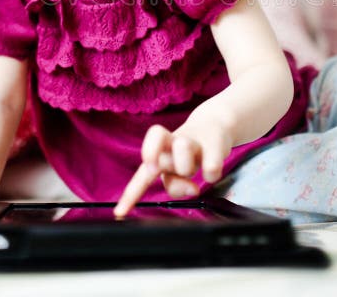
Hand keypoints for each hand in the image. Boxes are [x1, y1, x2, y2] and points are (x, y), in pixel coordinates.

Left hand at [114, 122, 231, 217]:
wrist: (215, 123)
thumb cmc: (189, 150)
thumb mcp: (177, 168)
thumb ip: (176, 183)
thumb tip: (191, 190)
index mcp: (157, 151)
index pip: (141, 172)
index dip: (131, 193)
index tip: (121, 212)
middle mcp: (172, 143)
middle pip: (159, 165)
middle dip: (171, 173)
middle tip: (183, 171)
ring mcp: (193, 142)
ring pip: (184, 165)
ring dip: (188, 169)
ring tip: (197, 164)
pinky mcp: (214, 143)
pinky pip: (211, 169)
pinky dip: (212, 174)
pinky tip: (213, 169)